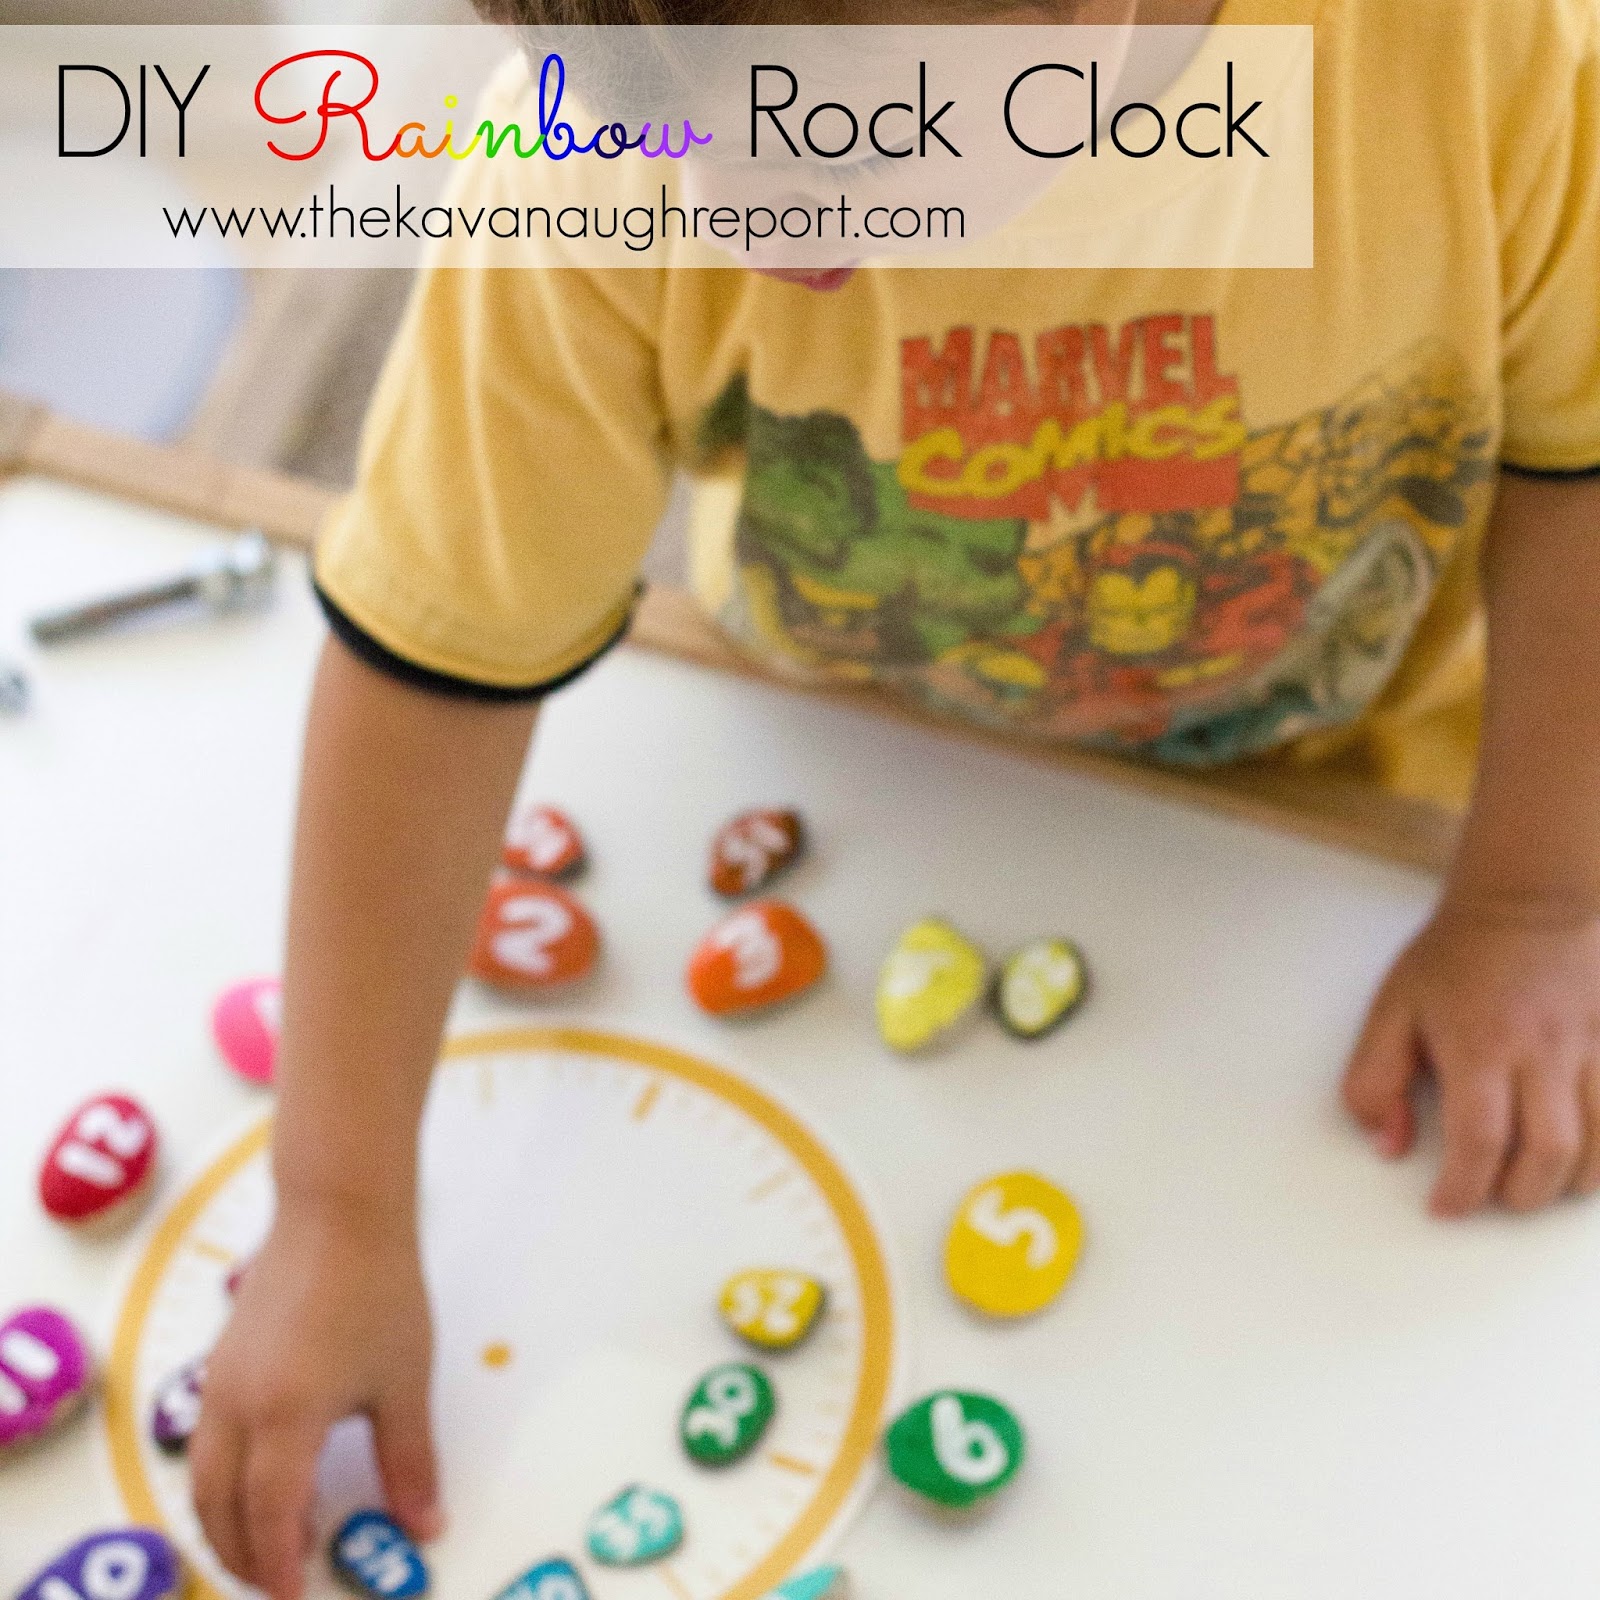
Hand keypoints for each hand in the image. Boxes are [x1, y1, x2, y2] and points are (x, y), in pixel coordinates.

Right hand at [190, 1202, 441, 1599]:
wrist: (338, 1210)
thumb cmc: (377, 1288)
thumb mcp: (404, 1381)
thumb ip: (409, 1461)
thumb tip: (426, 1524)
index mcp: (284, 1418)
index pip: (269, 1519)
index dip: (281, 1568)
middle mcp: (236, 1406)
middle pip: (219, 1508)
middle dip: (243, 1556)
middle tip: (278, 1584)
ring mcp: (220, 1381)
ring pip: (204, 1476)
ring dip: (227, 1520)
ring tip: (274, 1541)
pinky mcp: (220, 1359)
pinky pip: (206, 1441)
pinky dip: (225, 1479)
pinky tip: (268, 1477)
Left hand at [1344, 898, 1599, 1216]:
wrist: (1531, 901)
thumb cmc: (1458, 955)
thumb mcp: (1393, 1009)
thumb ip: (1377, 1077)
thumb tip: (1385, 1141)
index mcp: (1478, 1044)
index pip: (1478, 1138)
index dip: (1463, 1188)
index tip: (1445, 1207)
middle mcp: (1541, 1053)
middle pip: (1546, 1151)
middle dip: (1519, 1194)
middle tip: (1494, 1197)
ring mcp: (1590, 1049)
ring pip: (1598, 1142)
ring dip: (1570, 1182)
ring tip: (1539, 1185)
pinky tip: (1587, 1160)